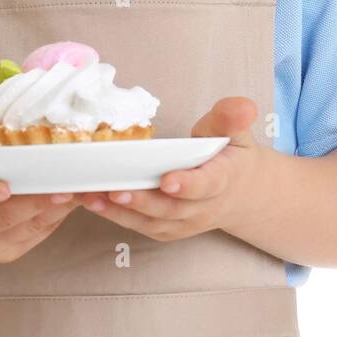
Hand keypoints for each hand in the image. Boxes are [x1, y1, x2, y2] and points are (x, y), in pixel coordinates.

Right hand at [0, 109, 77, 263]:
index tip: (3, 185)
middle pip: (0, 220)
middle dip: (32, 204)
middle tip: (63, 187)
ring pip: (23, 231)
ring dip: (52, 211)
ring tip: (79, 189)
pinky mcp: (4, 252)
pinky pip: (34, 236)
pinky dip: (56, 218)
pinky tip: (72, 197)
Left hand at [79, 97, 266, 241]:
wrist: (241, 194)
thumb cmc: (232, 156)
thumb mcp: (237, 132)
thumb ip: (231, 118)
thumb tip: (243, 107)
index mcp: (223, 180)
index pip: (206, 185)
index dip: (187, 184)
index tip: (168, 179)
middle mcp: (203, 207)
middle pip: (171, 208)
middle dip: (143, 200)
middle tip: (117, 189)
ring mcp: (184, 222)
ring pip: (152, 221)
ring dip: (121, 211)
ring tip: (93, 196)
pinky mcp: (167, 229)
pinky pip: (140, 226)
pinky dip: (116, 217)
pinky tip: (93, 201)